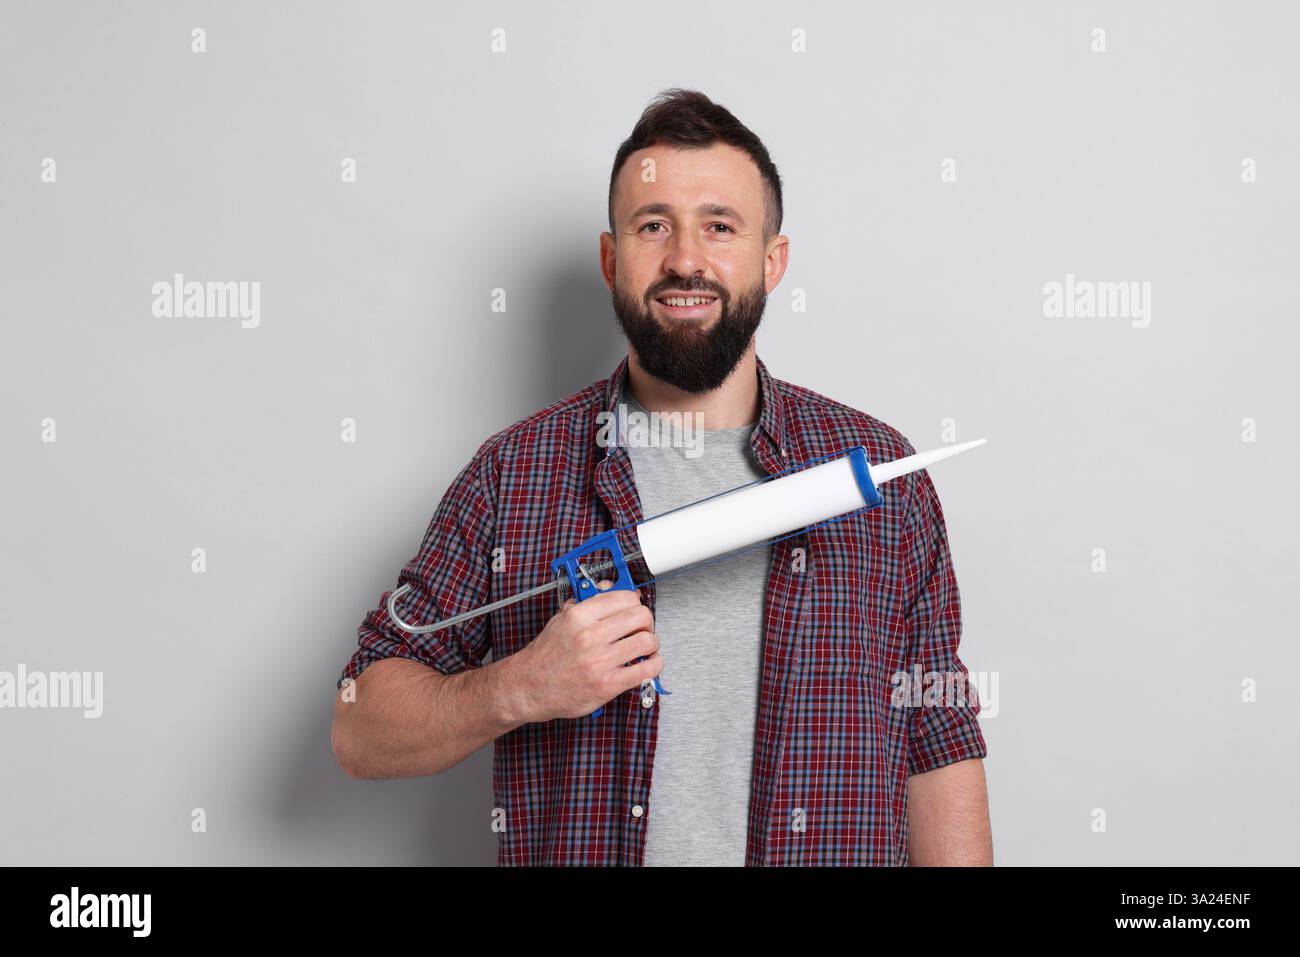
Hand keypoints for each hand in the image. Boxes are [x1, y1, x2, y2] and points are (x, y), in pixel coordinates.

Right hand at [509, 581, 661, 721]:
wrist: (529, 686)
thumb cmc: (546, 656)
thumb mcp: (562, 620)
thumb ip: (587, 603)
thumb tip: (612, 589)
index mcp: (579, 616)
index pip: (624, 597)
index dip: (635, 602)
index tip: (635, 608)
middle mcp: (590, 636)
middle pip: (640, 616)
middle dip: (647, 621)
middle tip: (642, 628)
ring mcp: (600, 661)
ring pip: (647, 642)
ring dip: (652, 643)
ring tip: (645, 647)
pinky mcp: (608, 685)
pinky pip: (646, 670)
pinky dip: (654, 665)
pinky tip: (648, 664)